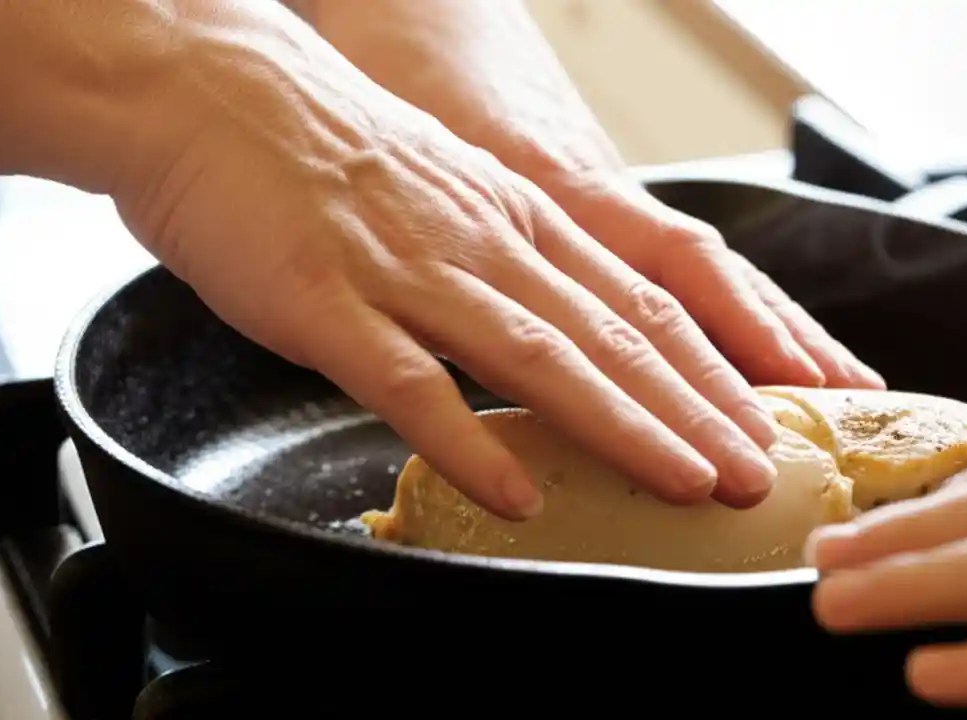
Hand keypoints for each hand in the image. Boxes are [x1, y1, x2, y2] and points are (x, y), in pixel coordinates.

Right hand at [112, 0, 784, 518]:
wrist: (208, 85)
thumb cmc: (318, 144)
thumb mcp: (443, 190)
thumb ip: (499, 256)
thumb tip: (544, 324)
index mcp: (516, 218)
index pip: (639, 302)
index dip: (709, 368)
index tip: (758, 423)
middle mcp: (485, 244)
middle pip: (616, 337)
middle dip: (698, 412)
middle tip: (758, 474)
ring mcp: (412, 273)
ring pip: (544, 358)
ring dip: (627, 428)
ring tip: (690, 485)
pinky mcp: (330, 303)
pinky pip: (413, 384)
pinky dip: (473, 443)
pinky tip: (518, 496)